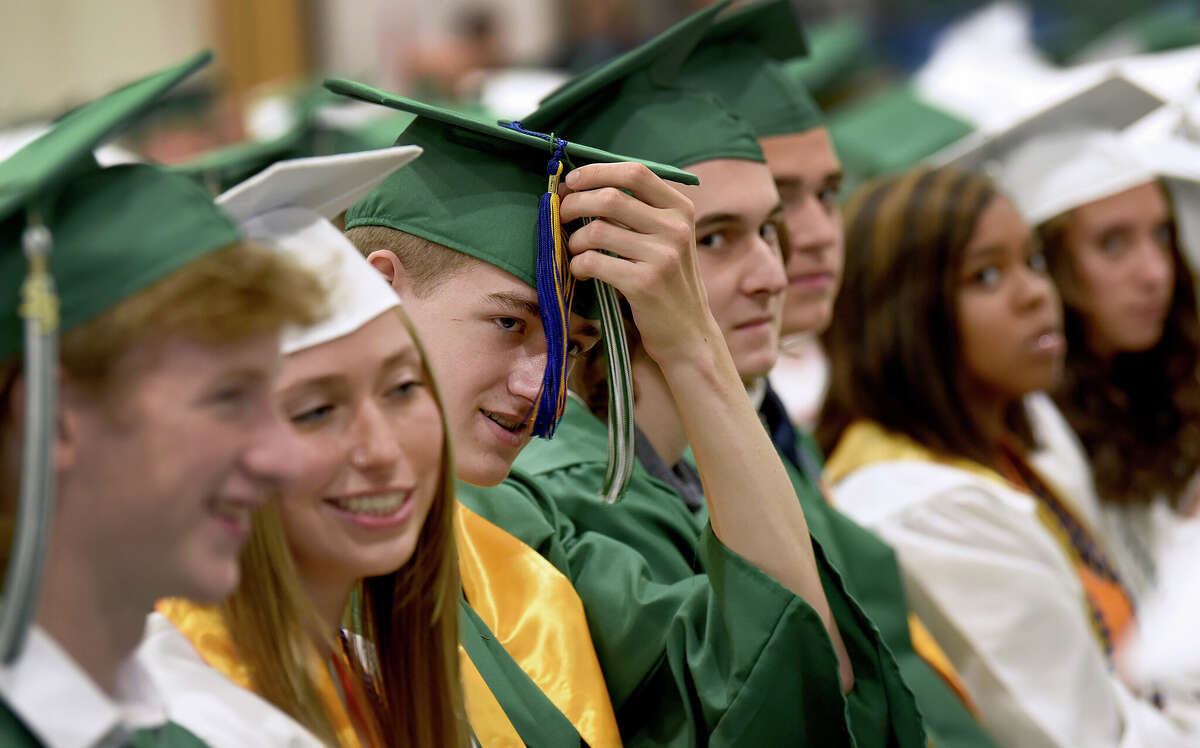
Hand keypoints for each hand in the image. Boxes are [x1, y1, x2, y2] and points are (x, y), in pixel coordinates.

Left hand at [558, 162, 720, 367]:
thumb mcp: (668, 239)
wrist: (688, 332)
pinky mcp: (644, 283)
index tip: (572, 181)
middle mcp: (675, 228)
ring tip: (575, 252)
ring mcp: (662, 256)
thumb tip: (584, 188)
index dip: (597, 172)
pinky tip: (582, 272)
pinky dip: (577, 265)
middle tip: (562, 216)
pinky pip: (592, 261)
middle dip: (574, 204)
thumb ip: (639, 212)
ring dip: (573, 241)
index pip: (635, 173)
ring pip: (595, 230)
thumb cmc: (668, 282)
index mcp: (680, 209)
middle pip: (609, 197)